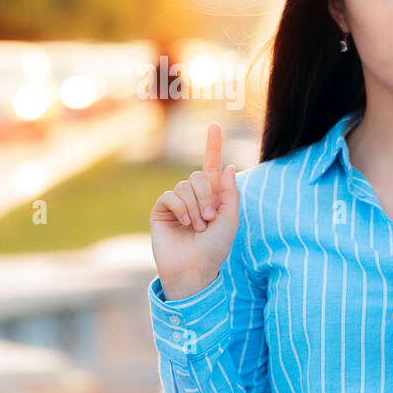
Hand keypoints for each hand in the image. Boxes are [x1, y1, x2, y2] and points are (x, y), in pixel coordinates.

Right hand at [150, 121, 239, 299]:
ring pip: (185, 185)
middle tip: (210, 219)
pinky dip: (181, 207)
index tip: (215, 125)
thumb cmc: (215, 248)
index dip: (213, 145)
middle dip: (208, 196)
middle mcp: (194, 195)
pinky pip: (171, 195)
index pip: (211, 165)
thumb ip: (230, 192)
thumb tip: (228, 166)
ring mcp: (177, 202)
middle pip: (199, 176)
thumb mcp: (230, 219)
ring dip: (195, 205)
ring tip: (198, 226)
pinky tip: (185, 223)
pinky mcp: (162, 209)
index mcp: (212, 195)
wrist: (194, 268)